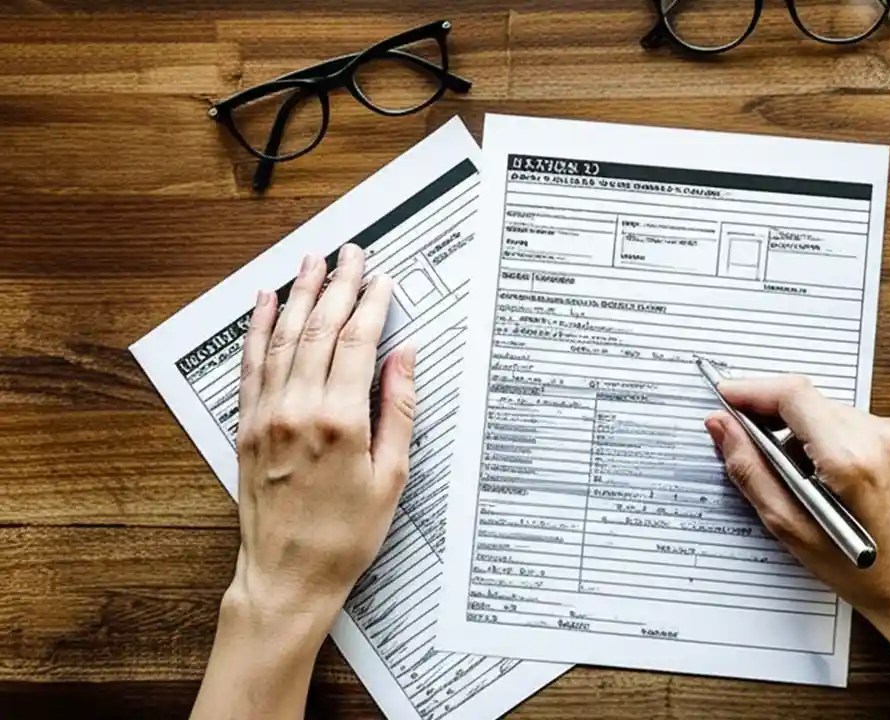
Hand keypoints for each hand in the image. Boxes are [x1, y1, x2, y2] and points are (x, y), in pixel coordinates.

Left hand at [229, 244, 416, 625]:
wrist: (287, 575)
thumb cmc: (346, 535)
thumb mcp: (392, 476)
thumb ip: (399, 409)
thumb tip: (405, 356)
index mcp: (342, 420)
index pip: (357, 342)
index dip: (372, 305)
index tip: (383, 279)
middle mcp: (299, 409)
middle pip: (319, 329)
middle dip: (338, 285)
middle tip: (351, 253)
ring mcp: (267, 415)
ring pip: (282, 337)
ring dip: (298, 294)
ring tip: (311, 261)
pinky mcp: (246, 427)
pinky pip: (251, 364)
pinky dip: (257, 328)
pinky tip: (263, 302)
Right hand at [704, 375, 889, 627]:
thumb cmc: (868, 574)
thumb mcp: (792, 529)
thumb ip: (751, 472)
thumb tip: (722, 428)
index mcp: (849, 459)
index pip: (792, 395)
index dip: (751, 391)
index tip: (725, 398)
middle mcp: (877, 436)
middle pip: (806, 400)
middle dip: (770, 417)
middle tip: (750, 450)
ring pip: (825, 411)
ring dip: (799, 434)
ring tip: (798, 482)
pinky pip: (848, 423)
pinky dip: (826, 441)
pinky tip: (825, 480)